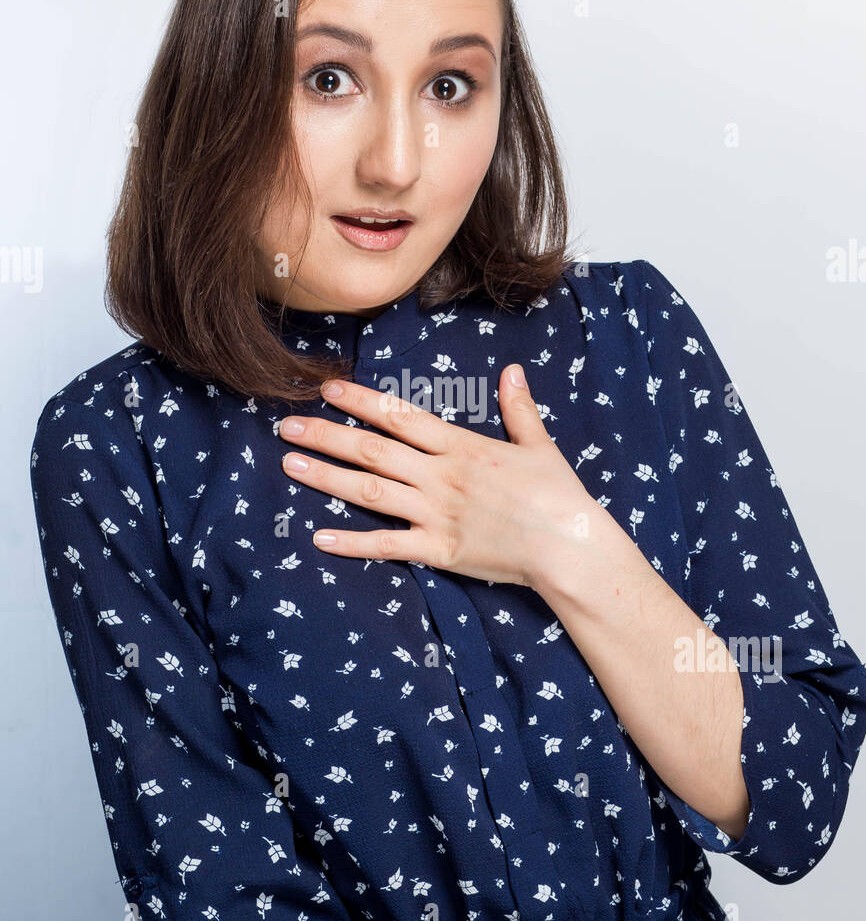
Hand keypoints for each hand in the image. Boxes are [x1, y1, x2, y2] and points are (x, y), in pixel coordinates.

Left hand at [278, 363, 597, 590]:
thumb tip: (513, 370)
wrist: (569, 547)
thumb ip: (519, 408)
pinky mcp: (438, 550)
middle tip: (287, 426)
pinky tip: (319, 537)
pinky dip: (352, 542)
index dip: (362, 401)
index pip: (401, 417)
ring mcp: (437, 514)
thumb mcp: (538, 445)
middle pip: (373, 450)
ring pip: (370, 492)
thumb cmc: (558, 496)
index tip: (328, 389)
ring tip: (290, 465)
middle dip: (327, 436)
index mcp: (462, 447)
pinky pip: (387, 545)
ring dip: (327, 478)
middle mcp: (442, 477)